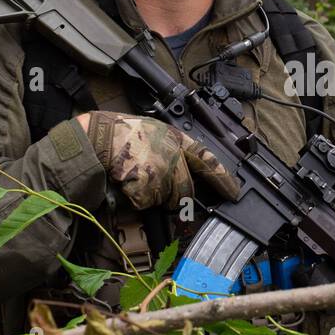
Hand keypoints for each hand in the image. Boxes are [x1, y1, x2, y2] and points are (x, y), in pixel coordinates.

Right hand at [77, 111, 239, 209]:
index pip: (209, 160)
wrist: (100, 137)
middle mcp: (174, 158)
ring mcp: (161, 175)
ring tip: (138, 175)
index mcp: (178, 140)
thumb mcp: (158, 130)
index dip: (223, 179)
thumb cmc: (126, 133)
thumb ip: (177, 146)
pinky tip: (129, 181)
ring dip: (156, 195)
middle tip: (158, 184)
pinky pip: (147, 203)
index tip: (233, 192)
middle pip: (187, 191)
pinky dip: (138, 199)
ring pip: (167, 200)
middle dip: (178, 196)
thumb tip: (192, 168)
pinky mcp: (146, 190)